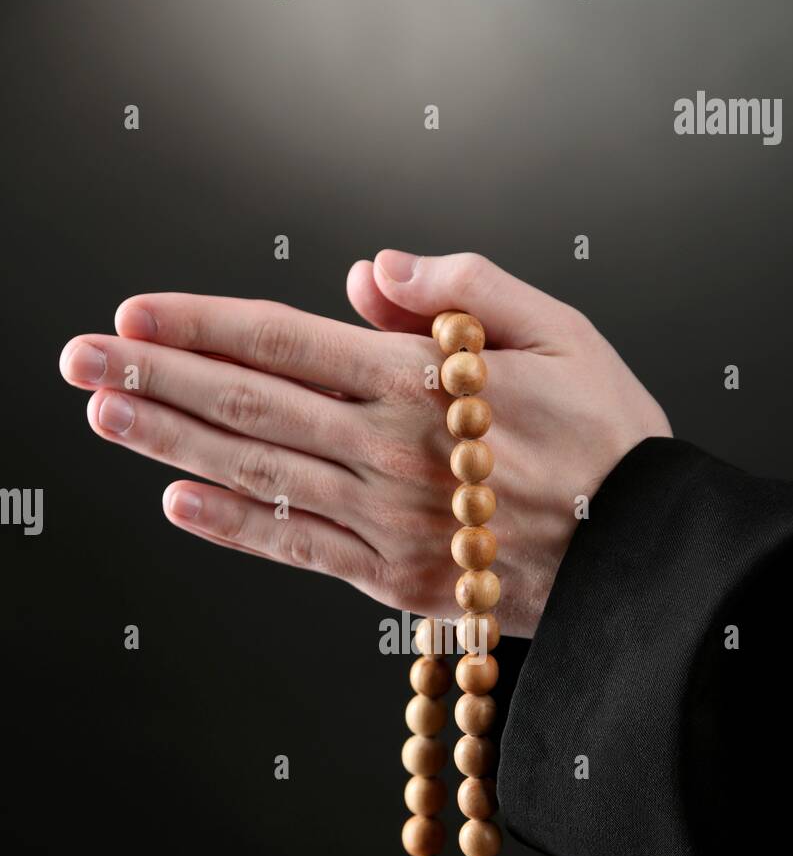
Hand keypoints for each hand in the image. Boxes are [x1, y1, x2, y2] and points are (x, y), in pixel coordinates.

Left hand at [59, 251, 670, 637]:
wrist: (647, 561)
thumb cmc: (611, 442)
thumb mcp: (561, 329)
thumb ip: (463, 287)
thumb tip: (368, 271)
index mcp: (424, 386)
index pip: (287, 343)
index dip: (202, 325)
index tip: (136, 313)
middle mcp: (389, 455)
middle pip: (251, 406)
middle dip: (156, 378)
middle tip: (84, 359)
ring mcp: (385, 525)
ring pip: (258, 474)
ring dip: (171, 445)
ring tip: (105, 418)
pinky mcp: (391, 583)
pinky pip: (297, 550)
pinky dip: (235, 527)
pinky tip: (179, 503)